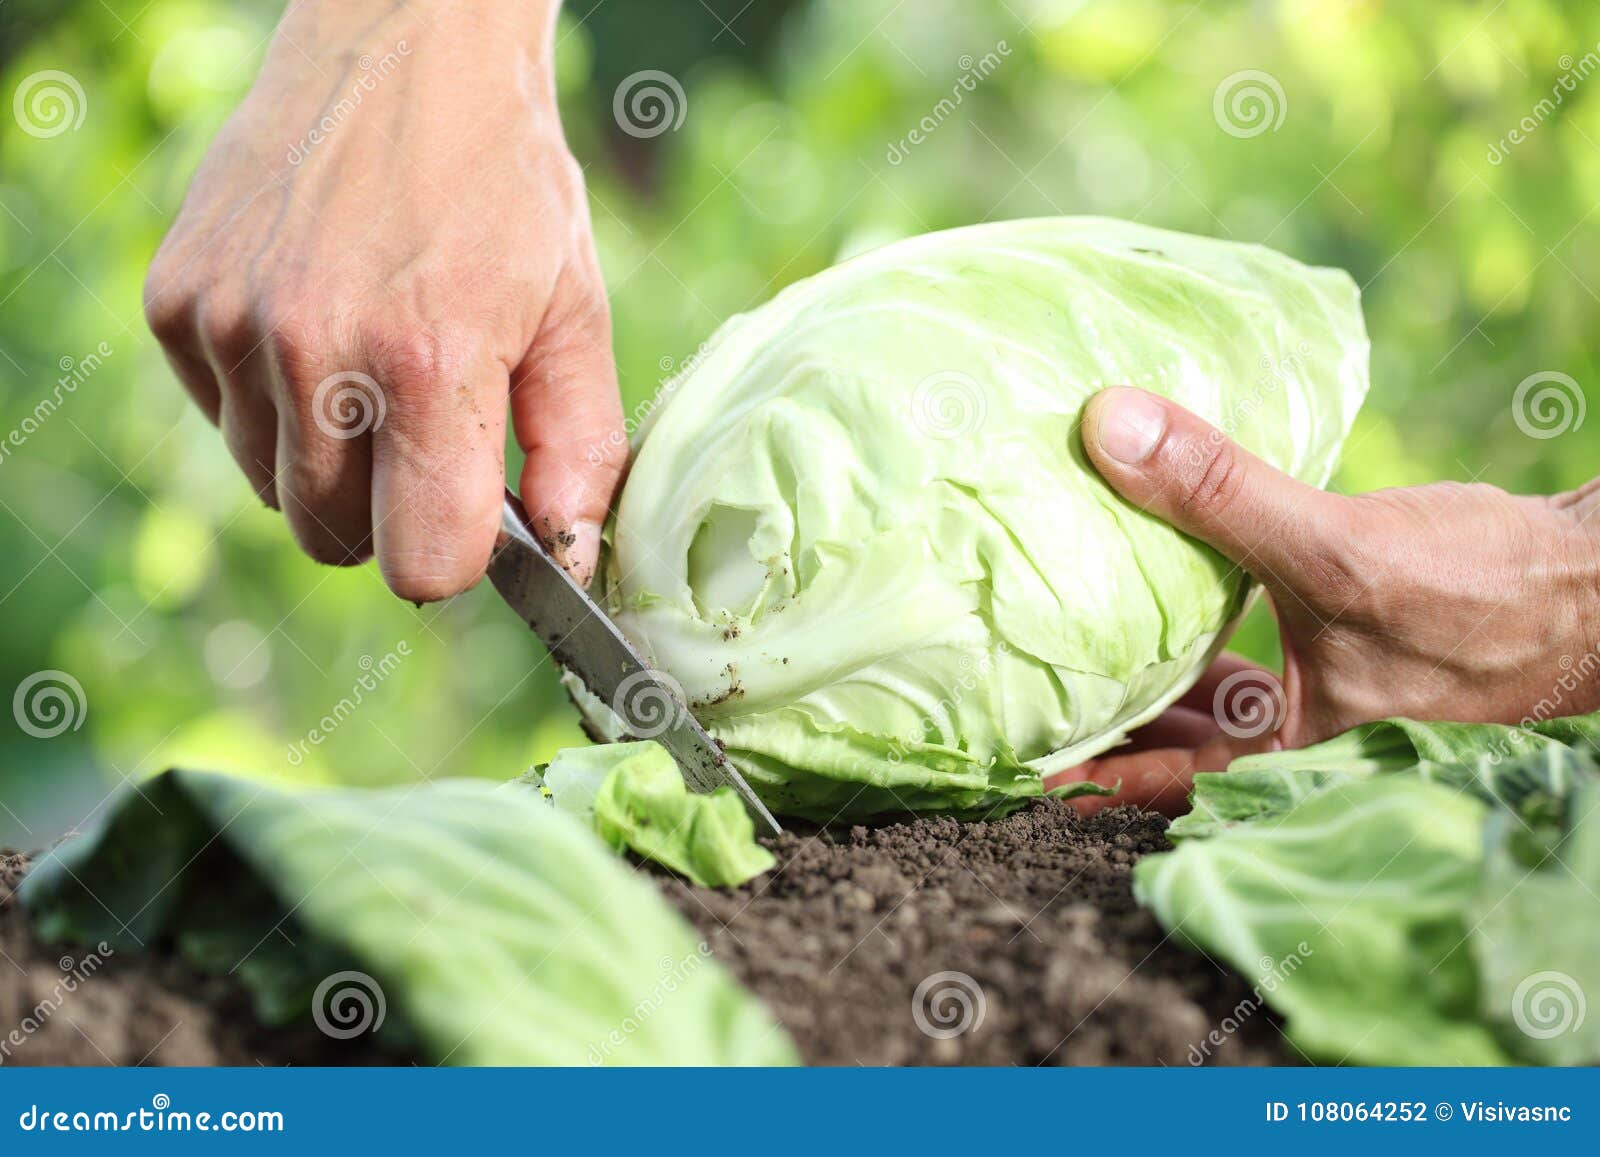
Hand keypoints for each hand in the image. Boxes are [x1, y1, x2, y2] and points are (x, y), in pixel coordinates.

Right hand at [143, 0, 623, 597]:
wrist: (403, 47)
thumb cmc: (504, 185)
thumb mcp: (575, 312)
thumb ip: (580, 448)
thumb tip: (567, 555)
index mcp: (429, 362)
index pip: (421, 564)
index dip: (457, 554)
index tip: (475, 511)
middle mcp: (316, 351)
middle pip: (338, 542)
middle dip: (391, 510)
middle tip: (428, 428)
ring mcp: (232, 325)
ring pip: (275, 491)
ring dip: (328, 461)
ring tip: (373, 363)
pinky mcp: (177, 303)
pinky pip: (224, 423)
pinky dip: (272, 405)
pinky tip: (318, 324)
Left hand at [1049, 386, 1599, 815]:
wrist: (1589, 580)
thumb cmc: (1482, 595)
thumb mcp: (1334, 549)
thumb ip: (1219, 493)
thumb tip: (1107, 423)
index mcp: (1280, 749)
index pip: (1149, 779)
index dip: (1072, 771)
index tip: (996, 756)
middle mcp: (1285, 728)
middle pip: (1162, 730)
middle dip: (1092, 705)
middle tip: (1003, 671)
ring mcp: (1306, 681)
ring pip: (1197, 678)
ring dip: (1137, 649)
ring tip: (1055, 614)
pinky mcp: (1323, 630)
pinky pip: (1234, 627)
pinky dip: (1191, 603)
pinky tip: (1152, 563)